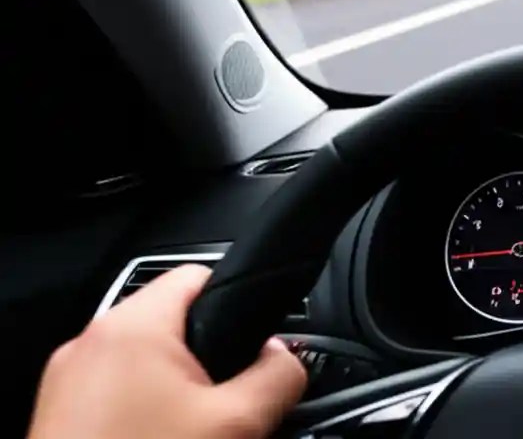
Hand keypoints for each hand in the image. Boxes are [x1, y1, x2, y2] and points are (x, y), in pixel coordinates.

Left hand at [27, 264, 305, 438]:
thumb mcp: (236, 424)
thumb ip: (277, 376)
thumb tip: (286, 358)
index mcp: (132, 327)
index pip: (201, 275)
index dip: (239, 306)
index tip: (255, 347)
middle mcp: (90, 343)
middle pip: (176, 326)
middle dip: (210, 363)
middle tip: (227, 410)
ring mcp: (66, 382)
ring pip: (147, 366)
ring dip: (178, 393)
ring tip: (194, 435)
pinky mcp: (58, 417)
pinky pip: (118, 395)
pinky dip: (146, 414)